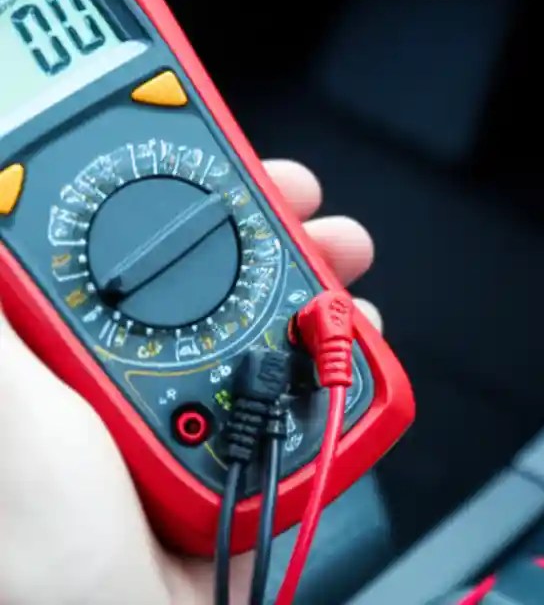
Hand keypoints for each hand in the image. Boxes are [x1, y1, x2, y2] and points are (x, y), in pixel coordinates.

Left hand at [0, 160, 380, 604]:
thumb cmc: (30, 550)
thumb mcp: (7, 403)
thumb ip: (8, 299)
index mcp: (60, 348)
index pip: (113, 236)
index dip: (168, 182)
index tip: (209, 146)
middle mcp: (124, 372)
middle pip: (206, 269)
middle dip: (266, 224)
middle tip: (305, 203)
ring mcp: (190, 415)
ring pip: (264, 324)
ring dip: (317, 287)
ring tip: (346, 268)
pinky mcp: (247, 457)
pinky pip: (304, 395)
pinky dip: (343, 366)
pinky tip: (357, 349)